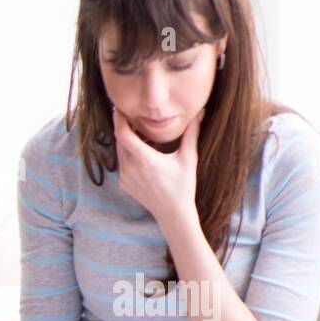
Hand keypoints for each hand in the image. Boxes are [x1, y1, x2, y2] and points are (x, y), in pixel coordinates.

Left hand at [112, 105, 202, 229]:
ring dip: (128, 140)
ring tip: (144, 134)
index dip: (119, 119)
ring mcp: (125, 177)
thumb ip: (192, 133)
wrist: (172, 213)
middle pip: (120, 140)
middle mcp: (130, 169)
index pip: (123, 134)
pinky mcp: (123, 183)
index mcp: (145, 160)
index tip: (120, 108)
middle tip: (136, 117)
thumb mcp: (189, 158)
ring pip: (120, 151)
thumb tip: (200, 112)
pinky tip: (144, 151)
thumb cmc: (183, 186)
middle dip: (126, 127)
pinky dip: (129, 154)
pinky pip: (122, 163)